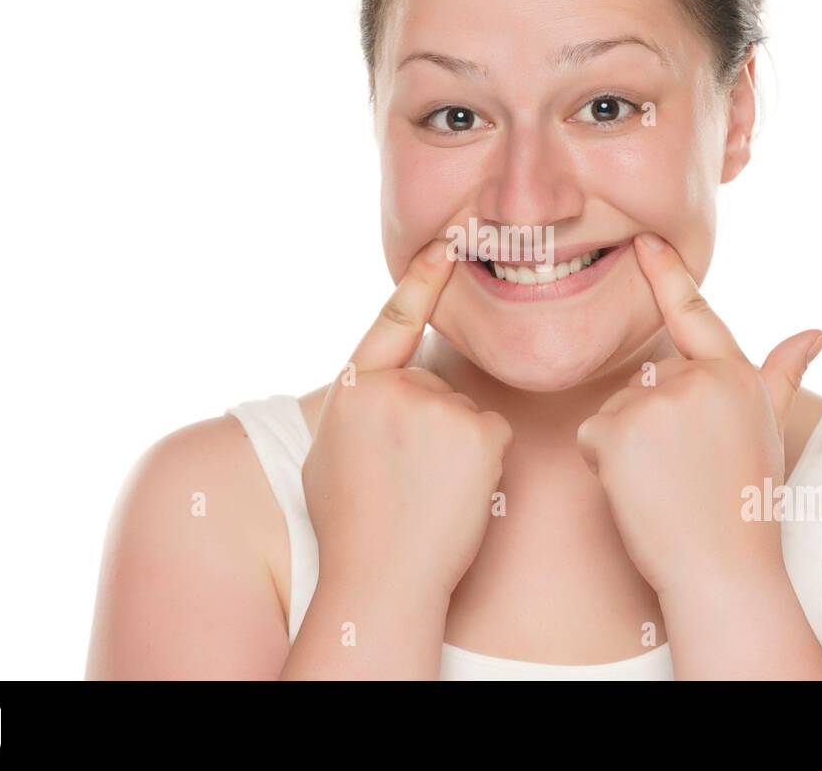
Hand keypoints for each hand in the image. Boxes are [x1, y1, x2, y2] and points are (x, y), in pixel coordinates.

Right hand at [301, 239, 513, 603]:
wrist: (378, 580)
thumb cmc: (350, 526)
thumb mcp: (329, 452)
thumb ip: (357, 408)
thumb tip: (378, 387)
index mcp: (354, 387)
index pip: (394, 318)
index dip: (424, 277)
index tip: (449, 240)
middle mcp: (394, 387)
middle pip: (437, 389)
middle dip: (433, 429)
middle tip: (406, 482)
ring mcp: (437, 407)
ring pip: (465, 416)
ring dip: (458, 451)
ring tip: (426, 494)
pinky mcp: (477, 432)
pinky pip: (492, 438)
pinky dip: (484, 465)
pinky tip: (456, 496)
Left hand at [576, 232, 821, 599]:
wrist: (724, 571)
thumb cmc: (746, 506)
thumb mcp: (770, 431)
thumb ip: (781, 376)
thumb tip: (817, 331)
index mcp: (735, 375)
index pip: (694, 315)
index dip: (666, 273)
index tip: (643, 239)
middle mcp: (698, 379)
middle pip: (645, 383)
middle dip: (650, 424)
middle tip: (682, 472)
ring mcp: (657, 402)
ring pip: (617, 411)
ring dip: (627, 447)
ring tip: (665, 485)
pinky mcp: (618, 430)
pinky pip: (595, 437)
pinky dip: (605, 466)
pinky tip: (639, 493)